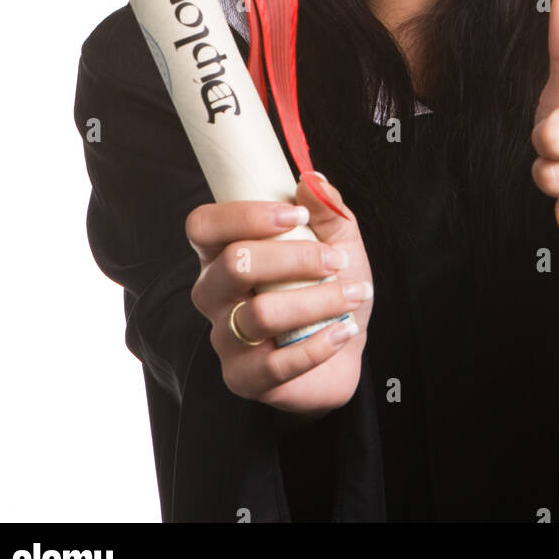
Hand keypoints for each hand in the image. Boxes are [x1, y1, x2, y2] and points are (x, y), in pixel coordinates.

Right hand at [186, 172, 372, 414]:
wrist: (342, 347)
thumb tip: (313, 180)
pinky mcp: (243, 378)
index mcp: (222, 252)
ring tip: (354, 295)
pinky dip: (317, 346)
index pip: (203, 225)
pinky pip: (273, 365)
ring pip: (259, 314)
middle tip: (337, 261)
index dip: (245, 215)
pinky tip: (344, 331)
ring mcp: (224, 338)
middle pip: (234, 264)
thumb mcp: (337, 241)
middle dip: (295, 258)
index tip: (297, 214)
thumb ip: (327, 209)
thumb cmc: (328, 286)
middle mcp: (212, 294)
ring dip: (317, 301)